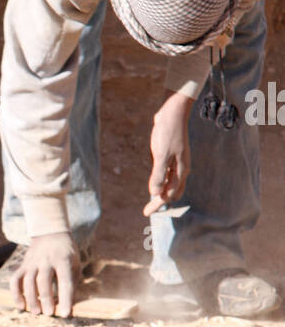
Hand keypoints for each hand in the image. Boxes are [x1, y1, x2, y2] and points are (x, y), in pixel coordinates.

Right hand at [10, 231, 78, 317]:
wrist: (50, 233)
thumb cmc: (67, 254)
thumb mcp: (75, 264)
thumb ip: (72, 283)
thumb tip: (68, 306)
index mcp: (63, 260)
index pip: (64, 281)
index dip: (65, 299)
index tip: (65, 314)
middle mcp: (46, 260)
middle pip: (43, 281)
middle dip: (45, 299)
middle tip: (48, 314)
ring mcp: (32, 262)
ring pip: (28, 281)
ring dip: (31, 298)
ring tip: (35, 312)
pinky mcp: (23, 265)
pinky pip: (15, 280)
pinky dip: (15, 293)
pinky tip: (20, 305)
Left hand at [145, 92, 192, 214]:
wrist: (172, 113)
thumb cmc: (168, 133)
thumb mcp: (161, 155)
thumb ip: (159, 175)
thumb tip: (156, 193)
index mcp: (181, 171)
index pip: (169, 194)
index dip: (157, 204)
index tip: (146, 213)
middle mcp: (180, 169)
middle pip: (172, 191)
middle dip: (161, 201)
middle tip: (148, 209)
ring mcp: (176, 162)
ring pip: (170, 183)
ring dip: (162, 192)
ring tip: (151, 200)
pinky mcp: (170, 155)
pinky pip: (167, 173)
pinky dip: (161, 181)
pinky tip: (154, 183)